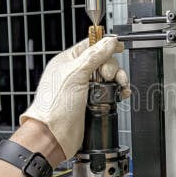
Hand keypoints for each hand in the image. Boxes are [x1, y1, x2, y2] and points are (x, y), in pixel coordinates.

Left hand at [20, 36, 128, 158]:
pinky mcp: (93, 102)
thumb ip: (95, 55)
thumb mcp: (75, 74)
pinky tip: (121, 94)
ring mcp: (85, 88)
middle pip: (104, 61)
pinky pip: (110, 92)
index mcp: (68, 61)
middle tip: (108, 76)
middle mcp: (77, 73)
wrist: (53, 135)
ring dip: (119, 79)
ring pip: (109, 77)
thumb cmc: (53, 106)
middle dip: (112, 67)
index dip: (105, 45)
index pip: (90, 45)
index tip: (118, 47)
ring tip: (120, 85)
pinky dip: (118, 91)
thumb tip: (110, 41)